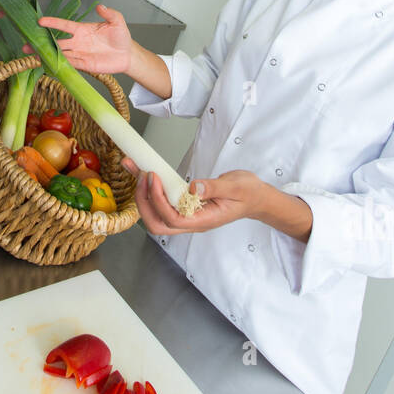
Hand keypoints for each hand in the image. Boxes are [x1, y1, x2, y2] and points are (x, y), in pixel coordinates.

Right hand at [22, 4, 131, 72]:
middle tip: (27, 44)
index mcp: (82, 29)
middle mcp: (78, 42)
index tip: (40, 21)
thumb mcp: (117, 22)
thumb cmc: (121, 37)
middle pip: (56, 42)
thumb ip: (110, 13)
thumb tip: (100, 6)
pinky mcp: (85, 65)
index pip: (64, 25)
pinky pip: (70, 65)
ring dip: (47, 55)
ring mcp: (80, 54)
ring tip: (32, 56)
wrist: (127, 54)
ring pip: (60, 54)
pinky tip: (49, 65)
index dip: (52, 23)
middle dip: (42, 43)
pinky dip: (60, 65)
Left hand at [120, 158, 261, 234]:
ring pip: (156, 215)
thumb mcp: (236, 187)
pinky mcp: (184, 205)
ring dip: (143, 195)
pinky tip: (145, 172)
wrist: (256, 197)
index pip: (173, 218)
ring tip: (137, 170)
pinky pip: (163, 202)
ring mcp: (187, 215)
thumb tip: (194, 188)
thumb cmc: (248, 194)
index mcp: (204, 220)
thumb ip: (214, 188)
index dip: (158, 200)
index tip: (154, 178)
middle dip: (144, 201)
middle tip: (142, 176)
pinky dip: (150, 189)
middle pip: (157, 223)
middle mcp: (192, 221)